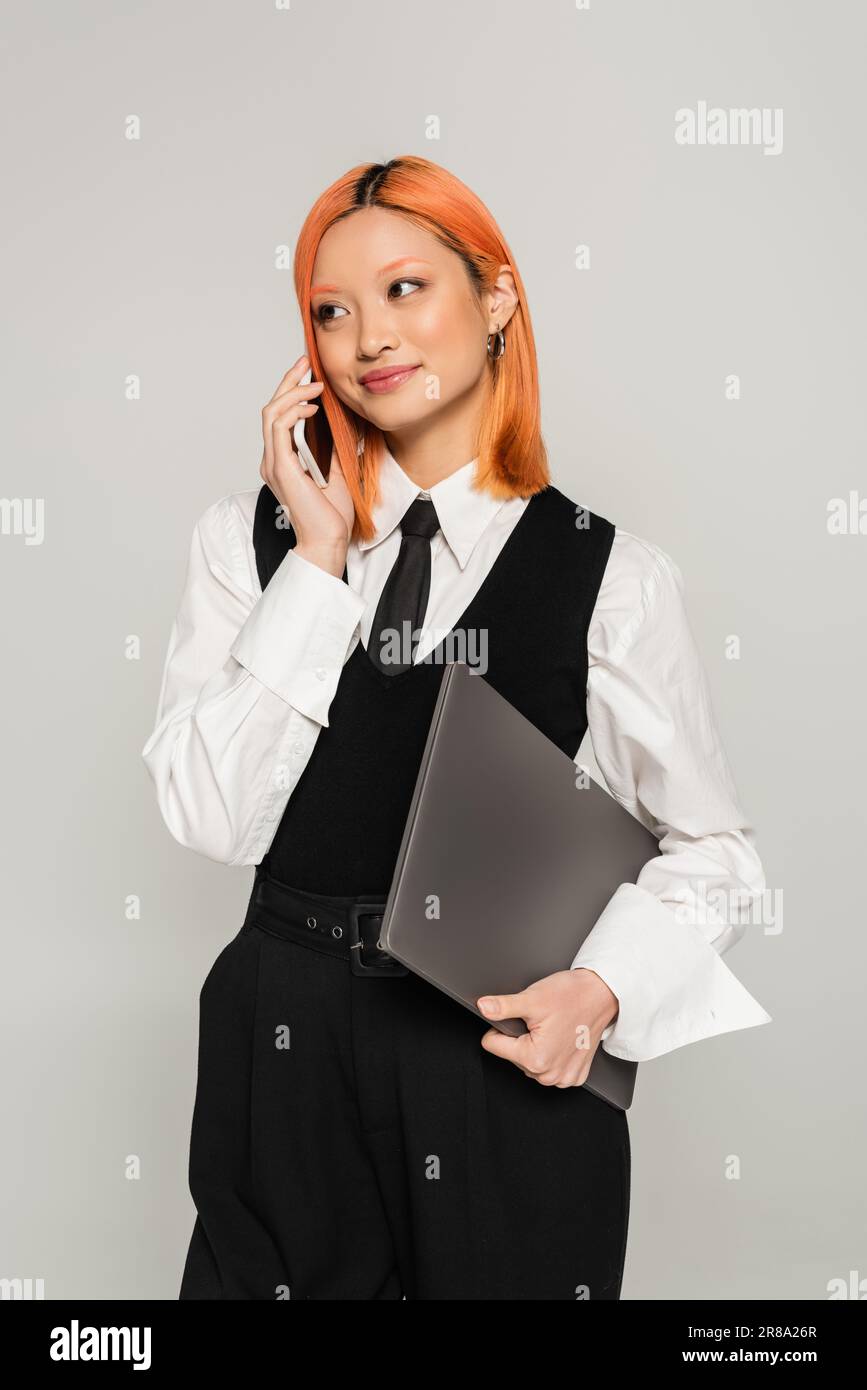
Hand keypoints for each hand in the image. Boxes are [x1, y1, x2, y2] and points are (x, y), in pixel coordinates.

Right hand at [260, 355, 355, 575]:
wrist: (328, 540)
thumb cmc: (332, 516)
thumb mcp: (338, 472)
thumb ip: (335, 449)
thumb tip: (345, 426)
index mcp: (283, 462)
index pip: (280, 417)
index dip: (291, 392)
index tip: (310, 375)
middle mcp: (273, 460)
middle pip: (271, 409)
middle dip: (288, 382)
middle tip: (305, 363)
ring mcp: (273, 464)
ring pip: (271, 413)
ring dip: (292, 393)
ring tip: (316, 385)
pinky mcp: (281, 468)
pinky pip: (279, 428)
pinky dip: (293, 412)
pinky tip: (312, 408)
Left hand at [476, 969, 618, 1087]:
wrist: (602, 995)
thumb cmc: (573, 996)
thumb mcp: (532, 998)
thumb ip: (503, 1006)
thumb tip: (483, 1007)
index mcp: (536, 1059)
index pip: (492, 1045)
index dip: (501, 1027)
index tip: (521, 1018)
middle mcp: (550, 1075)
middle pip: (511, 1056)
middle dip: (520, 1038)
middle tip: (540, 1021)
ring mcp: (563, 1078)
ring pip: (529, 1064)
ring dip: (535, 1046)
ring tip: (552, 1028)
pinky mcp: (575, 1076)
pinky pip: (549, 1068)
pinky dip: (552, 1054)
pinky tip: (561, 1038)